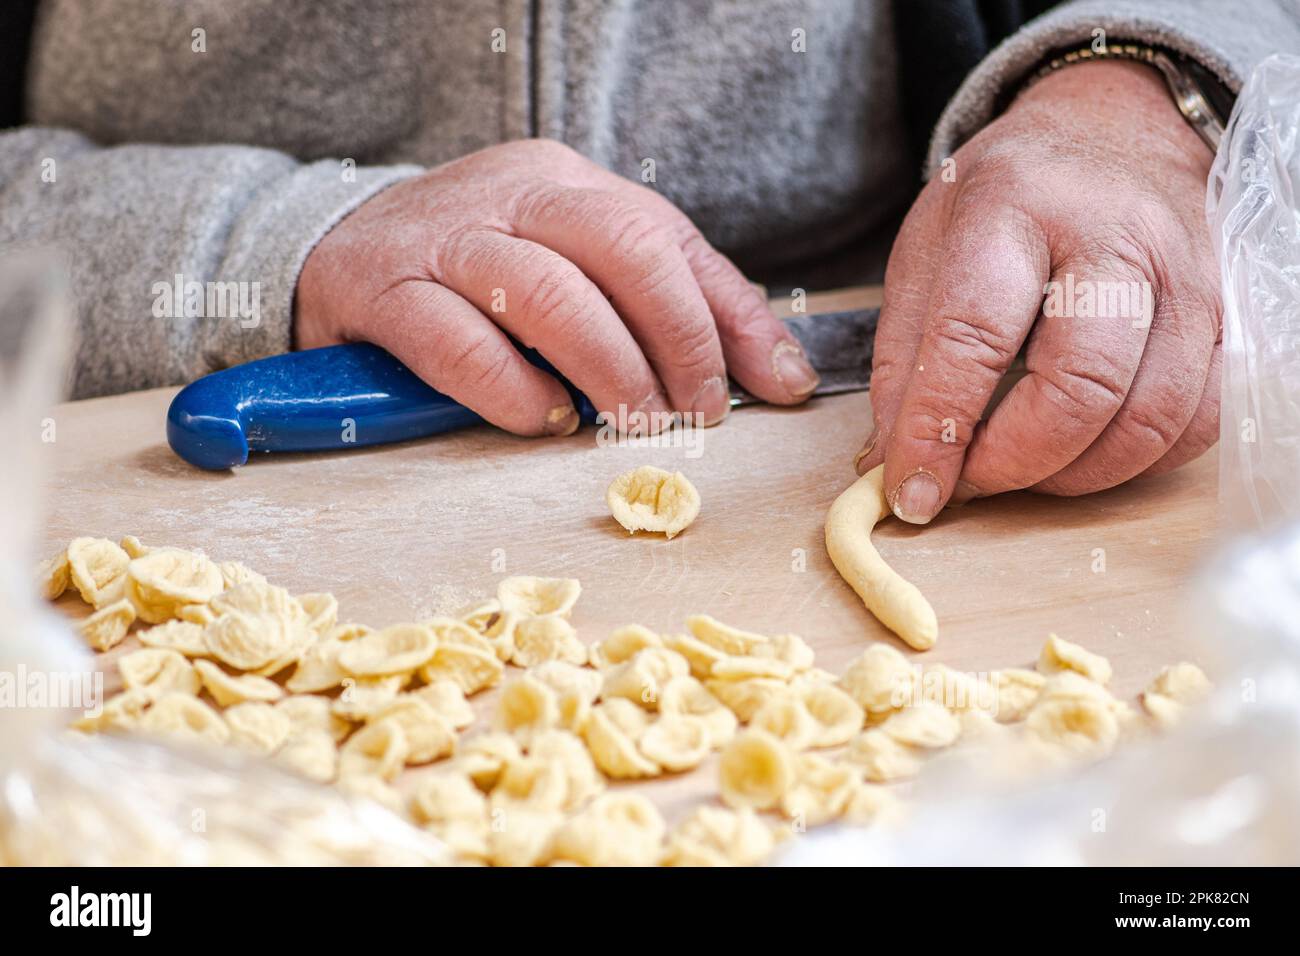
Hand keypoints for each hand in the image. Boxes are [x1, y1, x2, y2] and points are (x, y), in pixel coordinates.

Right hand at [295, 139, 818, 435]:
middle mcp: (511, 196)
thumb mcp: (579, 271)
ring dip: (605, 369)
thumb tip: (783, 377)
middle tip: (693, 412)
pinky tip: (544, 419)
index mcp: (567, 184)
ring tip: (630, 423)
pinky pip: (459, 342)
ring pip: (545, 292)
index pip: (668, 240)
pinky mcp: (383, 290)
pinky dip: (514, 390)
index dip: (727, 320)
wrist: (337, 249)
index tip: (764, 389)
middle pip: (620, 249)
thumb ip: (677, 311)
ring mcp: (444, 238)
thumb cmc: (479, 274)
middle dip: (676, 339)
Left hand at [857, 60, 1220, 521]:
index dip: (939, 430)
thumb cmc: (1008, 201)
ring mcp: (1189, 272)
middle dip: (1016, 462)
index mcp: (1015, 205)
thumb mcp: (927, 250)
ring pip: (1149, 416)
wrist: (1110, 130)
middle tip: (973, 480)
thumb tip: (894, 462)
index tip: (913, 492)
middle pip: (1080, 385)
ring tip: (1025, 468)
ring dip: (1076, 475)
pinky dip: (1139, 462)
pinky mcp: (1231, 311)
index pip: (973, 337)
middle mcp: (1115, 233)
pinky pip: (1200, 420)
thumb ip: (903, 359)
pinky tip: (1090, 452)